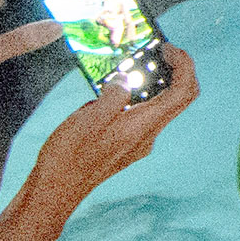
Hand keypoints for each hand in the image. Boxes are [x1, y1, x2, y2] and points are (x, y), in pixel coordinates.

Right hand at [13, 44, 199, 222]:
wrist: (54, 193)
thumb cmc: (69, 157)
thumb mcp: (89, 117)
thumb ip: (114, 94)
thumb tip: (125, 81)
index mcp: (143, 126)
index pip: (183, 93)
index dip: (185, 65)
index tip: (169, 47)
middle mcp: (147, 136)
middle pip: (178, 100)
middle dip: (174, 71)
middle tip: (157, 52)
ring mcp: (138, 143)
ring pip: (159, 108)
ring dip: (152, 84)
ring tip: (129, 66)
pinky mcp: (125, 147)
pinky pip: (141, 117)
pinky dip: (136, 98)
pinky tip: (112, 90)